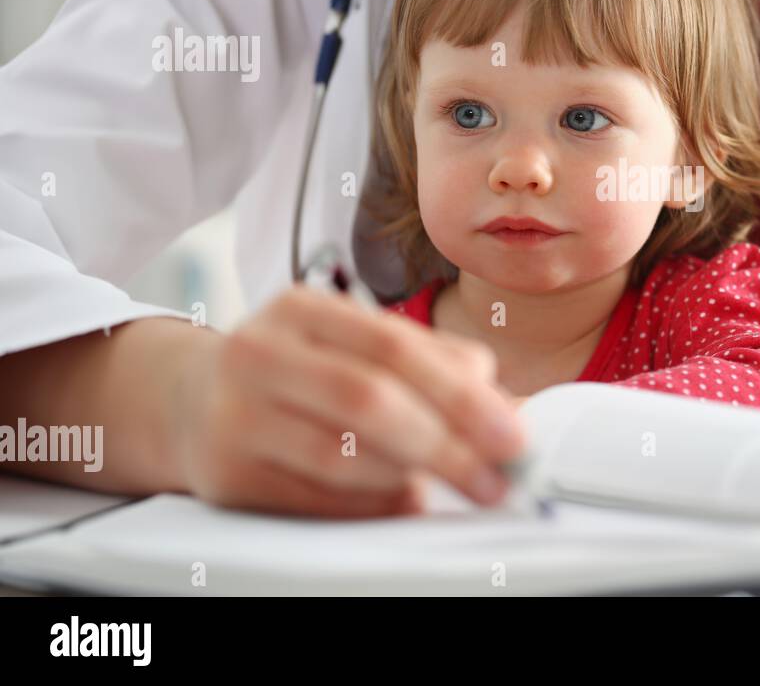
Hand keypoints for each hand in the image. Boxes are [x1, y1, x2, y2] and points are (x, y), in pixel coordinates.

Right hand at [170, 284, 526, 516]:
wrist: (193, 403)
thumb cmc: (298, 371)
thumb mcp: (354, 344)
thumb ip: (432, 361)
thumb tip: (504, 403)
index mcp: (301, 308)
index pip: (394, 346)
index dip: (461, 394)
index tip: (511, 434)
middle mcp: (259, 353)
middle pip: (368, 401)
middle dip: (447, 446)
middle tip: (496, 478)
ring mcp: (235, 416)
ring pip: (342, 457)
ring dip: (413, 478)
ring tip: (456, 484)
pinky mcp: (227, 475)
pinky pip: (317, 499)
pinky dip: (374, 505)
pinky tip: (405, 500)